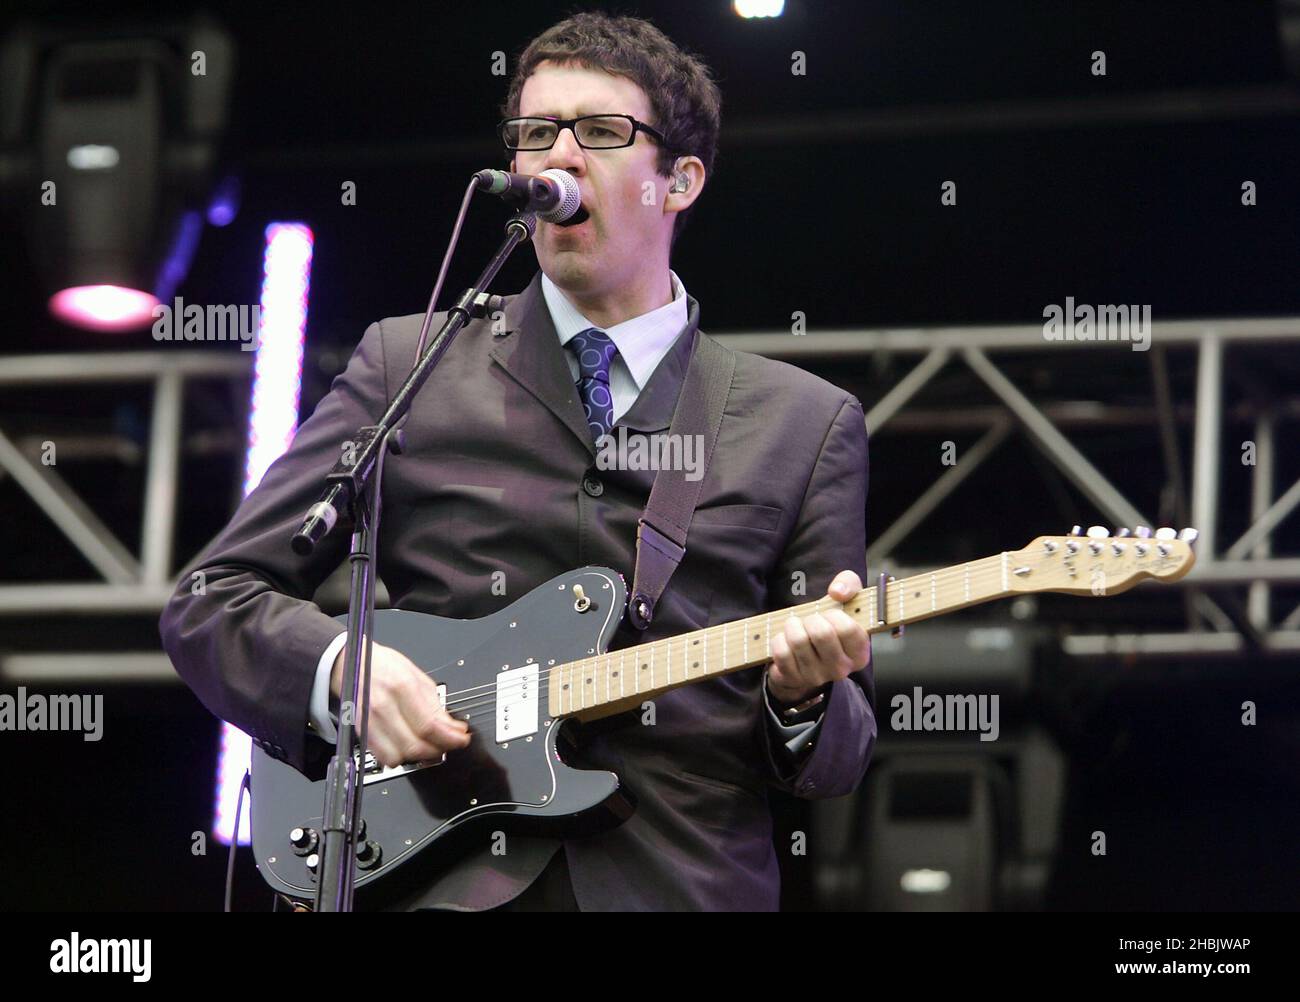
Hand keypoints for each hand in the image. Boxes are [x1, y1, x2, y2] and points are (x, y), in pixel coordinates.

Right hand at [330, 642, 470, 767]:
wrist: (353, 664)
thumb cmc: (386, 667)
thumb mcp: (418, 677)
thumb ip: (435, 705)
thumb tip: (453, 728)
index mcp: (402, 687)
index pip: (430, 725)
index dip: (450, 738)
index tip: (461, 739)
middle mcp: (384, 706)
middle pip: (415, 745)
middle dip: (438, 750)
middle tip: (448, 744)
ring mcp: (370, 721)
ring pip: (400, 756)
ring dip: (419, 756)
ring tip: (428, 745)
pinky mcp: (362, 732)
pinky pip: (384, 757)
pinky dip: (400, 758)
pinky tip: (408, 746)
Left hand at [766, 570, 870, 704]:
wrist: (807, 654)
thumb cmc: (829, 624)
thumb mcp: (845, 600)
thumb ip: (849, 584)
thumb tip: (837, 591)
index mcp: (860, 653)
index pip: (848, 629)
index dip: (834, 616)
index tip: (830, 616)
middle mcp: (841, 669)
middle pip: (821, 634)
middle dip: (811, 619)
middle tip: (810, 620)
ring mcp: (817, 677)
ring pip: (798, 641)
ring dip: (793, 626)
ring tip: (796, 627)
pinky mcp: (794, 679)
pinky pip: (781, 652)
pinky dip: (780, 639)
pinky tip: (786, 640)